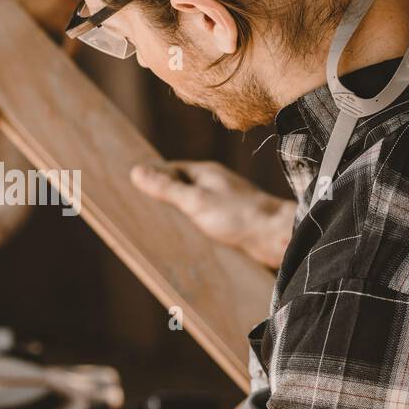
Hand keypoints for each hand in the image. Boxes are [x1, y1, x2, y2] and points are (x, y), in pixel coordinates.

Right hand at [130, 161, 295, 268]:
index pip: (170, 169)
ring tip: (160, 228)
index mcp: (205, 172)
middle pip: (180, 186)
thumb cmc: (238, 216)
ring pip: (193, 204)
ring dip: (178, 213)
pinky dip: (192, 225)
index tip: (132, 188)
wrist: (276, 236)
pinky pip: (204, 219)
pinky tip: (187, 238)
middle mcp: (215, 183)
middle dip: (163, 197)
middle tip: (141, 211)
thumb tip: (137, 172)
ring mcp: (224, 201)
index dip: (151, 177)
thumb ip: (167, 188)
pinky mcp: (232, 219)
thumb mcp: (195, 201)